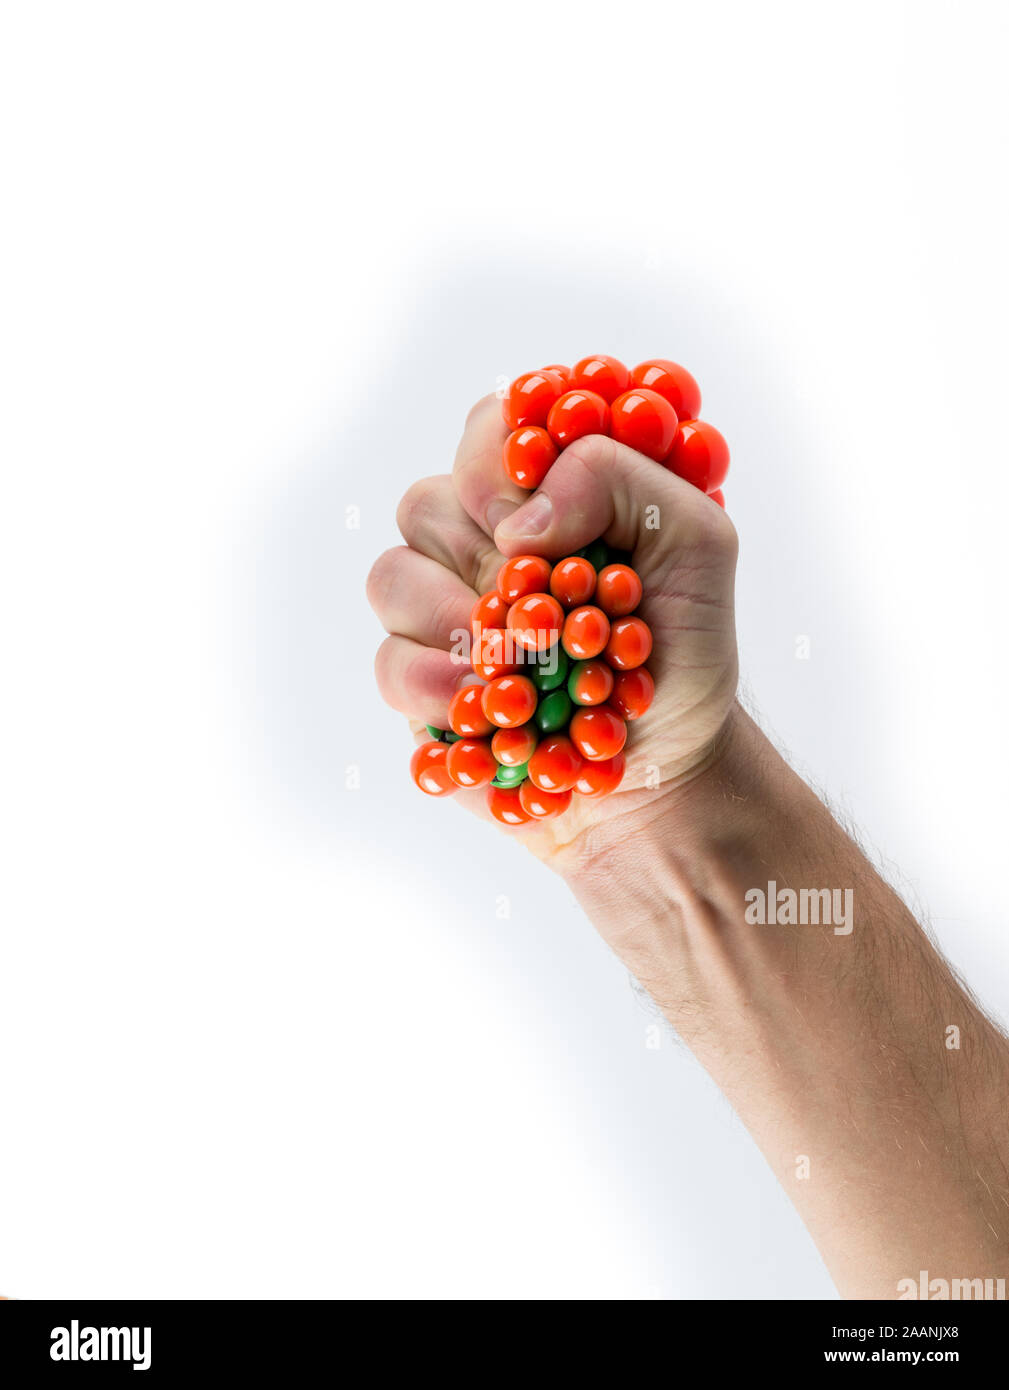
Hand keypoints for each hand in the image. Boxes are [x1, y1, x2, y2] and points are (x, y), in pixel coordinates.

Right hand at [367, 394, 739, 868]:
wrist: (664, 776)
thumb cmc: (684, 656)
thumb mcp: (696, 546)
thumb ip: (620, 483)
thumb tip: (517, 517)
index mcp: (546, 498)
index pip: (487, 430)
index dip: (495, 461)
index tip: (536, 518)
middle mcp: (486, 545)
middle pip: (424, 501)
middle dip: (474, 548)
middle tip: (527, 595)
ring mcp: (446, 613)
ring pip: (390, 575)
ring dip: (452, 617)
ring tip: (513, 661)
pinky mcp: (423, 682)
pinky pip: (388, 660)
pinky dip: (435, 682)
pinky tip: (485, 704)